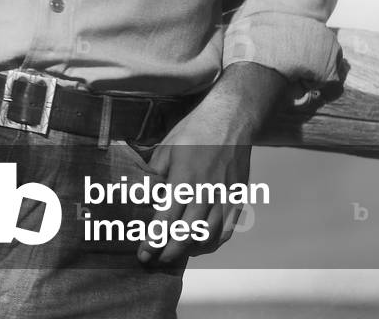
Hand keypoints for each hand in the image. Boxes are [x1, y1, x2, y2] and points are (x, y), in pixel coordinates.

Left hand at [136, 62, 287, 265]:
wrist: (230, 120)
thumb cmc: (195, 131)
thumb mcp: (166, 147)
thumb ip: (154, 175)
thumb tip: (141, 196)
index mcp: (184, 180)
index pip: (166, 219)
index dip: (153, 240)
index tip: (143, 253)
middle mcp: (205, 193)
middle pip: (185, 235)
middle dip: (168, 252)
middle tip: (155, 258)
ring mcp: (223, 198)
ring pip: (206, 237)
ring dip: (188, 249)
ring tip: (174, 252)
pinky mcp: (236, 199)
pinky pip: (226, 230)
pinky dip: (211, 242)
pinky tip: (199, 243)